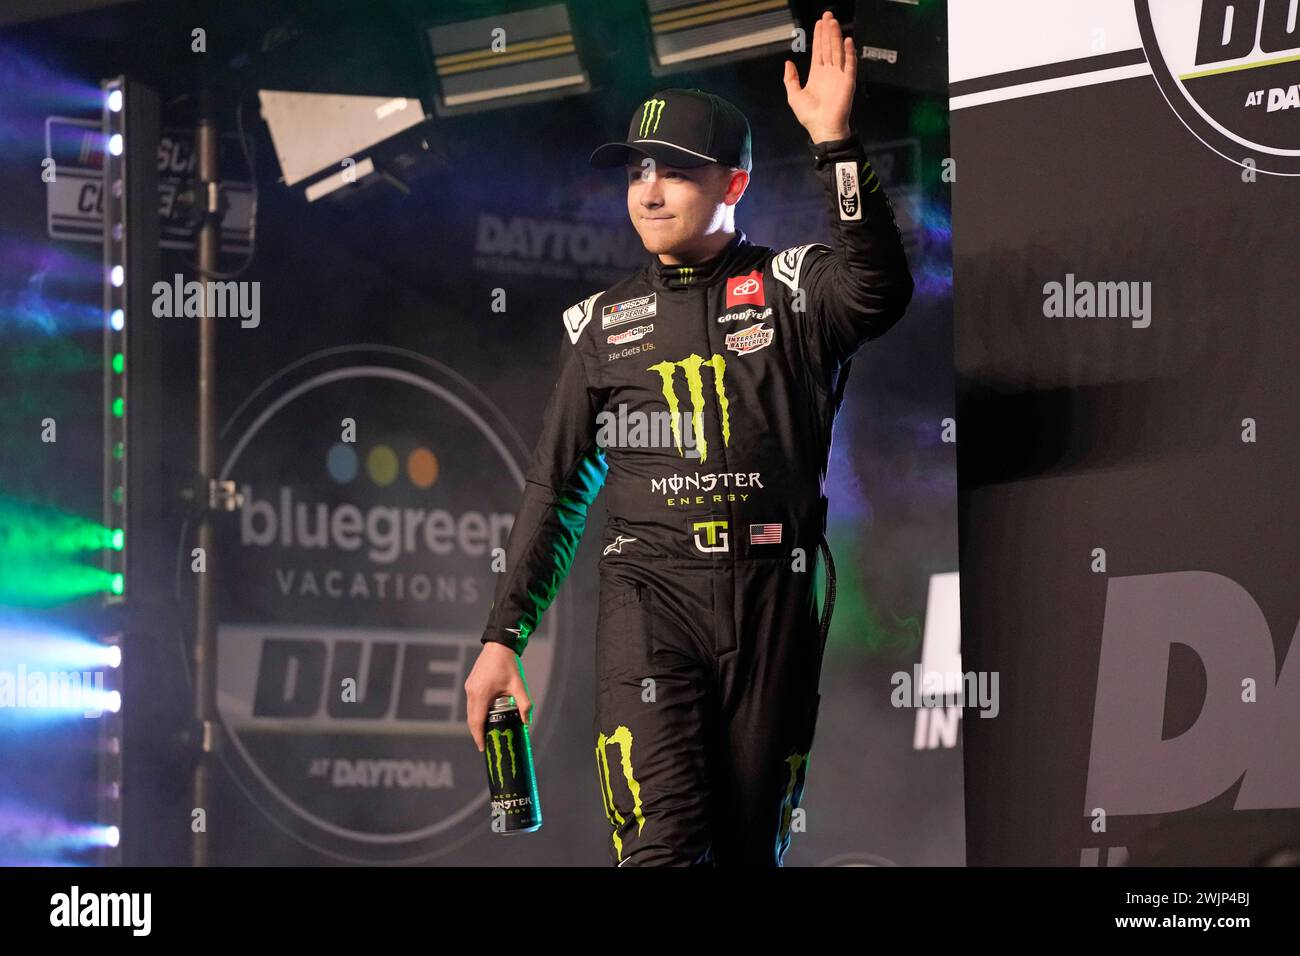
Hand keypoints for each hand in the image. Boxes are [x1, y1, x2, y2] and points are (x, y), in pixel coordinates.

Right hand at [465, 642, 533, 752]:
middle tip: (485, 745)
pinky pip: (471, 704)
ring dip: (476, 723)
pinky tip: (484, 717)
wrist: (499, 646)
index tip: (483, 748)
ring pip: (470, 712)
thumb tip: (526, 722)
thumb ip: (524, 704)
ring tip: (485, 734)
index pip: (477, 722)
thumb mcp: (519, 685)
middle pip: (471, 719)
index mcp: (482, 695)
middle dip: (477, 733)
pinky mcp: (470, 684)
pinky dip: (475, 713)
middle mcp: (472, 692)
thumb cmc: (509, 665)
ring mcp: (469, 688)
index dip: (479, 737)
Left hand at [783, 10, 855, 142]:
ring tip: (833, 23)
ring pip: (838, 51)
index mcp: (817, 74)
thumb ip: (790, 79)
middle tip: (827, 16)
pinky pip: (850, 64)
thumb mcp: (794, 95)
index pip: (819, 51)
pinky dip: (849, 52)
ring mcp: (839, 76)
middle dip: (828, 31)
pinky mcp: (848, 82)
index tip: (819, 23)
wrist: (822, 128)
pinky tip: (847, 41)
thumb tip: (788, 63)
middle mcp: (829, 72)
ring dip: (836, 37)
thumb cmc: (809, 116)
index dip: (819, 37)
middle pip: (828, 47)